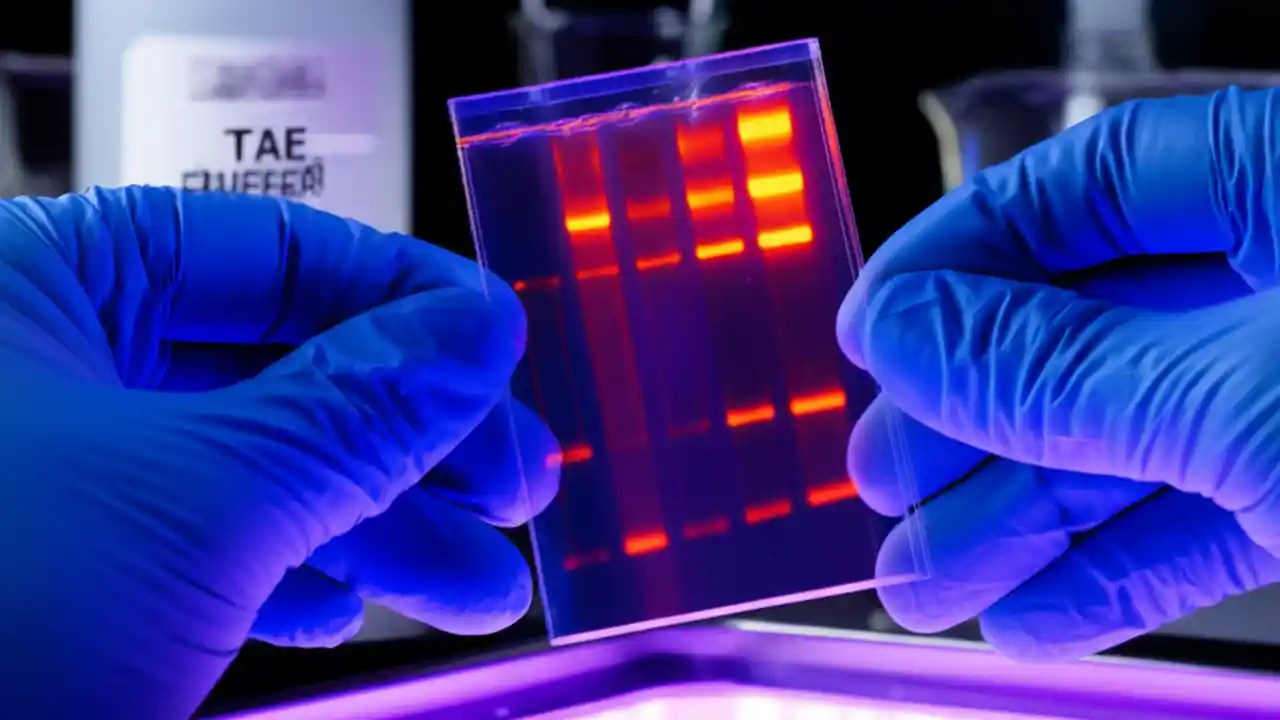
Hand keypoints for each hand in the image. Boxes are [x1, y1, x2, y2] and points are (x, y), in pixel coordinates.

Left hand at [0, 187, 557, 717]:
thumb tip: (470, 341)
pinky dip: (297, 578)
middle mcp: (43, 369)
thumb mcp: (199, 497)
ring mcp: (57, 478)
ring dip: (383, 531)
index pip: (262, 247)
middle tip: (512, 480)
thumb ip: (355, 409)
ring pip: (258, 474)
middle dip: (412, 440)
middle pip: (279, 372)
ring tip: (481, 583)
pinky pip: (210, 548)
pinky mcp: (66, 578)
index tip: (494, 340)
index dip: (398, 293)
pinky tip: (348, 610)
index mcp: (39, 288)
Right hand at [838, 87, 1279, 659]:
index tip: (869, 331)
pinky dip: (1115, 574)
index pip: (1081, 190)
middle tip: (881, 481)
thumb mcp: (1239, 391)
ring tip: (925, 585)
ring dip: (1018, 525)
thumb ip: (1058, 367)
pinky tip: (1031, 613)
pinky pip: (1205, 522)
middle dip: (970, 425)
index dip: (955, 259)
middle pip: (1087, 335)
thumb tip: (902, 331)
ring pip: (1134, 443)